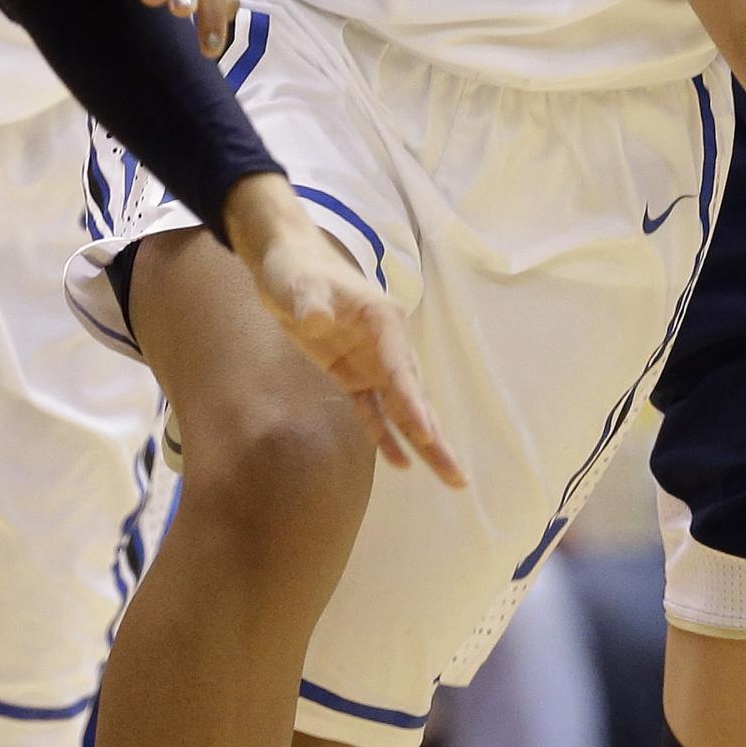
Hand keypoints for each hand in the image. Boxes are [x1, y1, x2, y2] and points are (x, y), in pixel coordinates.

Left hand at [223, 176, 464, 485]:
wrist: (287, 268)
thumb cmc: (297, 271)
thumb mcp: (298, 284)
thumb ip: (309, 303)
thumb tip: (316, 320)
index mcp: (382, 319)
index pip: (400, 365)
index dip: (412, 400)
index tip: (426, 432)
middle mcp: (388, 344)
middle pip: (415, 394)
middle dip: (435, 435)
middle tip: (458, 475)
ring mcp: (373, 362)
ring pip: (403, 408)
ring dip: (424, 442)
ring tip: (450, 478)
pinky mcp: (355, 376)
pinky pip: (374, 411)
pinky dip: (386, 436)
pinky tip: (402, 463)